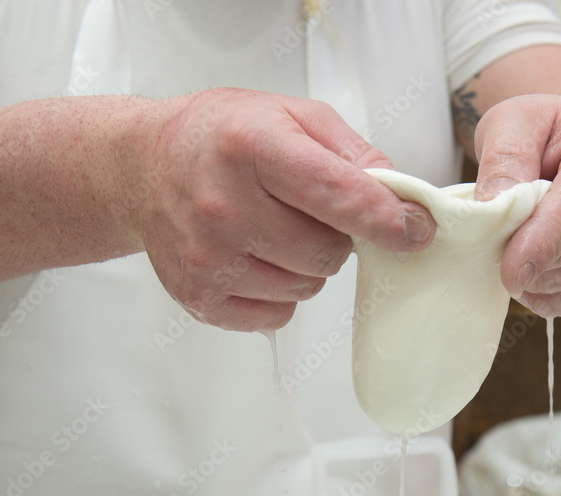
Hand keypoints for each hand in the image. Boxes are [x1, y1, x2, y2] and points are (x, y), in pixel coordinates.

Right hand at [134, 88, 433, 331]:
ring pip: (307, 286)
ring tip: (275, 231)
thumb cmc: (223, 137)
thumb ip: (353, 152)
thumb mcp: (292, 115)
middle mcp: (223, 204)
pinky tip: (256, 257)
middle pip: (328, 252)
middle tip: (307, 213)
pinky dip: (281, 292)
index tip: (416, 230)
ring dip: (308, 264)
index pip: (338, 194)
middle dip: (336, 236)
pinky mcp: (199, 296)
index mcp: (251, 146)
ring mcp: (208, 257)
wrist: (144, 167)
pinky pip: (277, 314)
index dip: (387, 219)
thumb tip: (401, 198)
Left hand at [473, 94, 560, 317]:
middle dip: (519, 250)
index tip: (511, 272)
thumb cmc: (546, 133)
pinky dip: (537, 292)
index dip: (543, 242)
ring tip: (516, 233)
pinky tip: (528, 264)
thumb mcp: (517, 120)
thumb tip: (495, 205)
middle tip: (496, 222)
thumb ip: (505, 156)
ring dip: (526, 270)